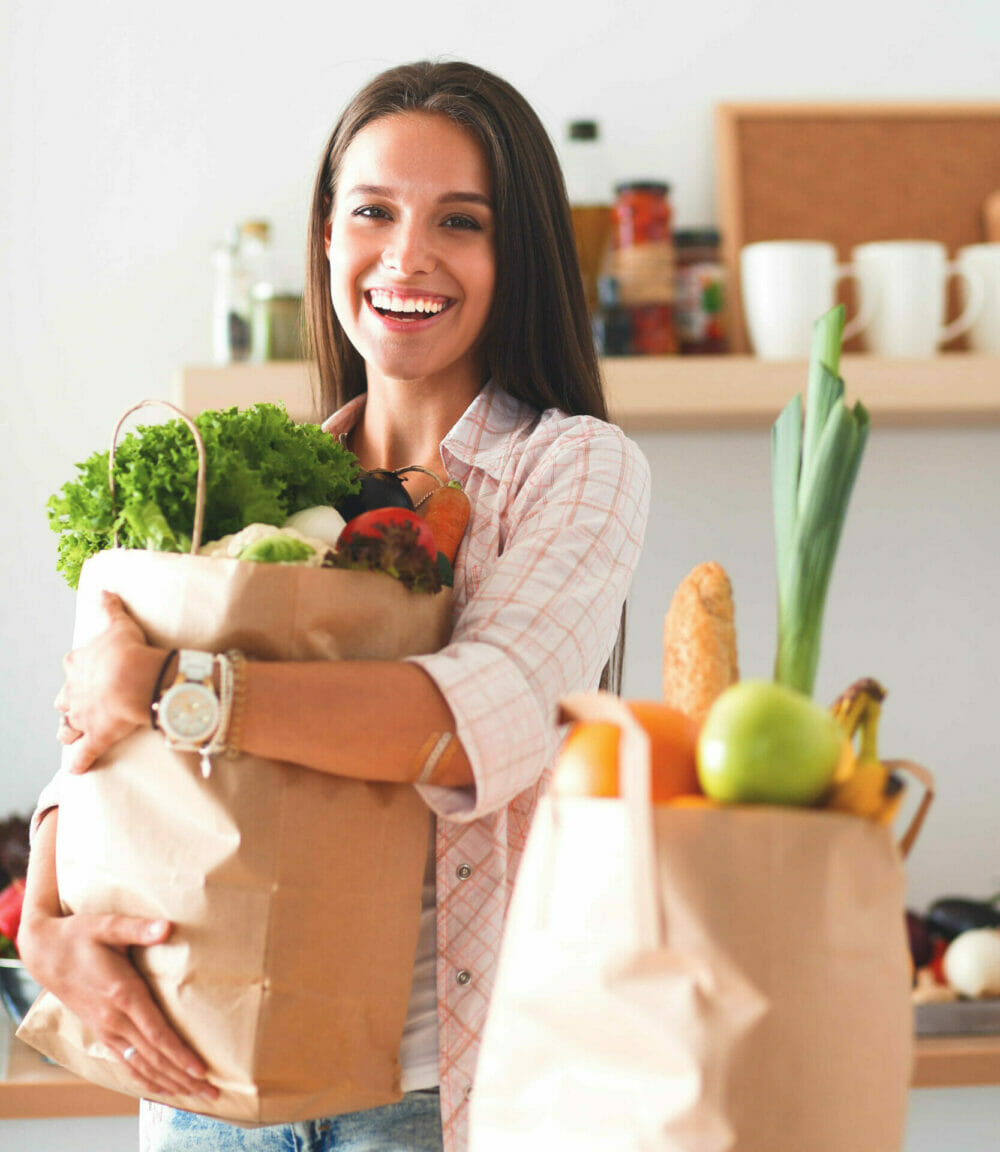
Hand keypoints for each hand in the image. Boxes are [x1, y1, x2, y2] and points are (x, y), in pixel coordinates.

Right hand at [18, 910, 217, 1101]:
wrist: (47, 953)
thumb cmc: (81, 936)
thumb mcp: (108, 925)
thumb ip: (138, 928)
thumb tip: (167, 926)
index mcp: (122, 994)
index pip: (156, 1033)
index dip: (179, 1054)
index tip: (202, 1070)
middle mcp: (114, 1019)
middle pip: (153, 1057)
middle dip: (183, 1077)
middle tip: (213, 1093)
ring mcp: (106, 1029)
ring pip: (140, 1066)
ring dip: (169, 1083)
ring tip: (197, 1095)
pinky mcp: (101, 1032)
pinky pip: (125, 1063)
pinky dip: (145, 1080)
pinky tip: (163, 1088)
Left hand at [54, 591, 157, 773]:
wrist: (133, 677)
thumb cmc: (126, 649)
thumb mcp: (116, 623)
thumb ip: (108, 607)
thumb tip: (103, 590)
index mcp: (78, 664)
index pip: (72, 665)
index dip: (80, 668)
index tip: (89, 669)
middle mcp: (74, 693)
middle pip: (64, 701)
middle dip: (70, 703)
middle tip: (80, 704)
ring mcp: (83, 717)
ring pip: (67, 728)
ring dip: (69, 731)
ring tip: (73, 734)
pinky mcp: (96, 737)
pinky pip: (83, 754)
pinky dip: (79, 762)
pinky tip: (77, 769)